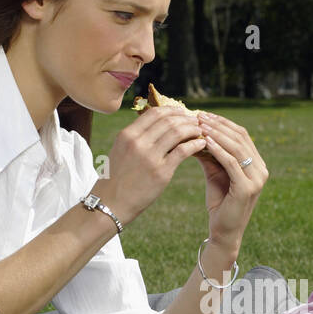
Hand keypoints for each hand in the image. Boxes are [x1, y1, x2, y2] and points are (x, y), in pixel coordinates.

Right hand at [98, 107, 206, 222]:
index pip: (154, 113)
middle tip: (195, 121)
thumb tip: (158, 125)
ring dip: (192, 129)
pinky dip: (195, 144)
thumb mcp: (121, 150)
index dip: (171, 110)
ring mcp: (150, 157)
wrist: (111, 203)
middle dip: (185, 118)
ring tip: (199, 131)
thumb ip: (137, 137)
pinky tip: (201, 144)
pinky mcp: (161, 172)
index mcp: (127, 135)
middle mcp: (138, 142)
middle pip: (168, 120)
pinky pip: (183, 151)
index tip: (181, 112)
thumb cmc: (117, 178)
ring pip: (177, 132)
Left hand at [194, 112, 266, 250]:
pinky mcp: (247, 188)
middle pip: (241, 138)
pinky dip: (218, 150)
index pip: (242, 135)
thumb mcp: (215, 173)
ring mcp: (257, 180)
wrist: (224, 231)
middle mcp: (261, 170)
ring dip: (217, 134)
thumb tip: (196, 131)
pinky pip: (232, 163)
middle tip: (200, 116)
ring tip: (200, 125)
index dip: (223, 123)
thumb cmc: (219, 203)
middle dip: (219, 125)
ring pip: (237, 148)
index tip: (204, 114)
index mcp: (257, 165)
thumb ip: (210, 154)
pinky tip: (205, 142)